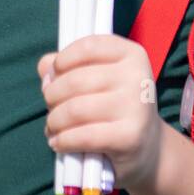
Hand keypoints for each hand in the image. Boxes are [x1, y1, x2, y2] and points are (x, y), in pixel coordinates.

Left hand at [38, 34, 165, 192]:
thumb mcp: (99, 80)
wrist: (148, 147)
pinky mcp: (130, 137)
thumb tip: (44, 66)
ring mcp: (136, 107)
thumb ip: (68, 66)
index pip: (88, 47)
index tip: (54, 76)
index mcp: (132, 54)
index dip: (62, 61)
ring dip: (54, 121)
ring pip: (75, 109)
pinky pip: (82, 136)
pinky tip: (59, 143)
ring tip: (52, 127)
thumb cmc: (115, 108)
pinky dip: (62, 141)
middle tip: (50, 107)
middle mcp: (138, 76)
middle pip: (75, 81)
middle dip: (51, 96)